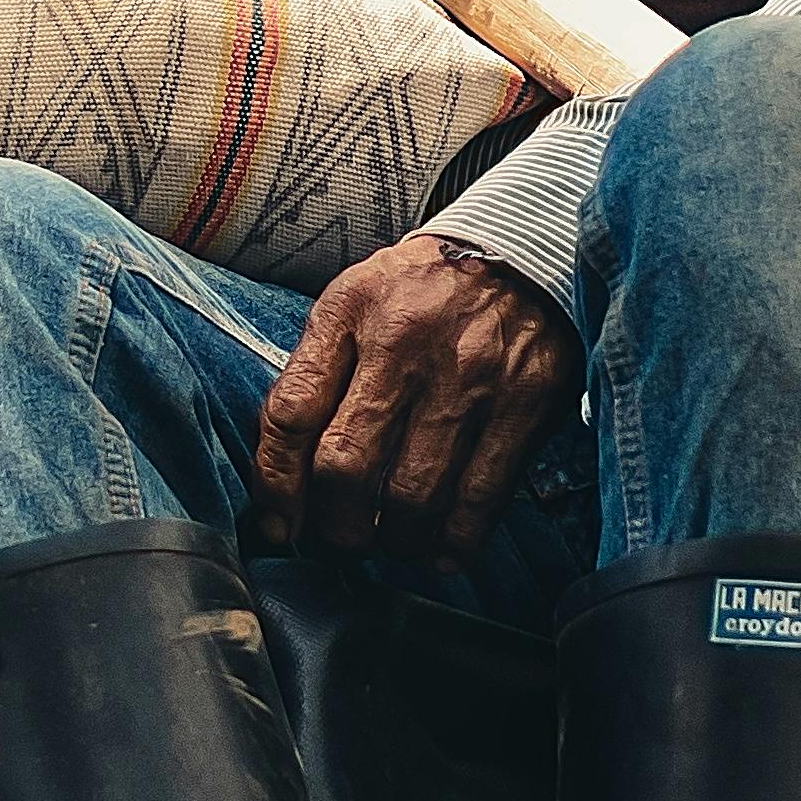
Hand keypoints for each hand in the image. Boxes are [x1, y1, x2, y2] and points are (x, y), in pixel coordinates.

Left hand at [249, 231, 578, 565]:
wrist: (524, 251)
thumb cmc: (423, 288)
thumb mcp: (353, 299)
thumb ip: (315, 371)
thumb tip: (283, 468)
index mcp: (354, 313)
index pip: (292, 414)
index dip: (275, 483)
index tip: (279, 522)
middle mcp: (410, 346)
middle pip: (347, 467)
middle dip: (334, 525)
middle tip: (338, 540)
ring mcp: (471, 381)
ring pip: (413, 497)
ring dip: (391, 541)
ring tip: (388, 542)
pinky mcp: (525, 407)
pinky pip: (481, 499)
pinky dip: (454, 542)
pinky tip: (439, 549)